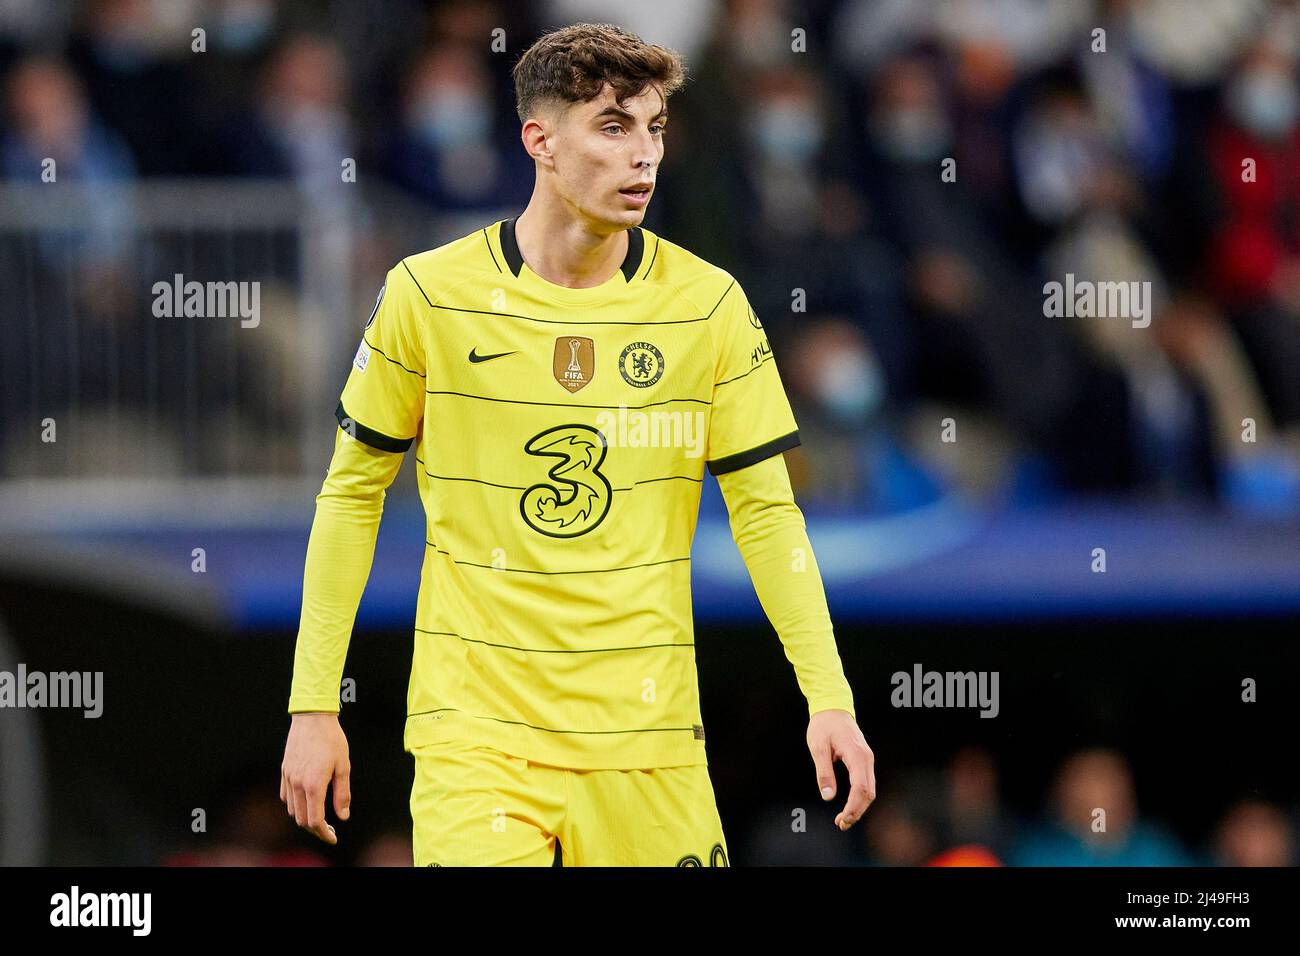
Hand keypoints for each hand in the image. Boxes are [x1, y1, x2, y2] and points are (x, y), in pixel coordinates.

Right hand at [280, 712, 350, 844]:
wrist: (312, 718)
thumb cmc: (332, 740)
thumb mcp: (344, 766)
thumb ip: (342, 793)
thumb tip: (343, 816)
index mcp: (314, 784)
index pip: (315, 820)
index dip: (324, 833)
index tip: (333, 837)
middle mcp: (298, 783)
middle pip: (302, 819)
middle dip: (315, 829)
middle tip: (330, 829)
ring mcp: (288, 777)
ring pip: (292, 810)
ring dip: (304, 818)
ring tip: (320, 817)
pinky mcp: (284, 771)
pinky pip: (286, 797)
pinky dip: (295, 805)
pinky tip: (307, 802)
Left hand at [807, 709, 875, 830]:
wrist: (833, 708)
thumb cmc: (823, 726)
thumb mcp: (818, 748)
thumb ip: (824, 772)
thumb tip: (828, 797)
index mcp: (856, 755)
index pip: (860, 787)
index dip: (853, 806)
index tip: (842, 819)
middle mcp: (867, 758)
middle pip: (868, 792)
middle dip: (857, 811)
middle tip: (840, 824)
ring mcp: (867, 759)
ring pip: (869, 789)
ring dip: (858, 807)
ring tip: (842, 819)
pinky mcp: (864, 761)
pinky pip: (866, 783)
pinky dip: (859, 797)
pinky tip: (849, 806)